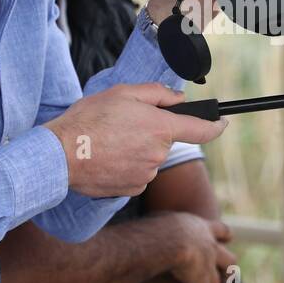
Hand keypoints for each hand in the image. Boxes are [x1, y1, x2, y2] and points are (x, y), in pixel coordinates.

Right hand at [45, 84, 227, 197]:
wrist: (61, 156)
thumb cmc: (89, 120)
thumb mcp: (123, 93)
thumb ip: (156, 94)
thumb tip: (178, 100)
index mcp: (161, 128)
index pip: (201, 130)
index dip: (215, 125)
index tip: (222, 122)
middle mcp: (158, 155)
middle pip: (165, 141)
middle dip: (150, 132)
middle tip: (122, 124)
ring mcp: (146, 175)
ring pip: (149, 158)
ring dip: (136, 150)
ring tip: (109, 141)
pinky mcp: (132, 190)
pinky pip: (137, 174)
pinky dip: (126, 166)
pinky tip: (107, 158)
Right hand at [165, 212, 236, 282]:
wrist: (166, 243)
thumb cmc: (157, 228)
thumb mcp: (165, 218)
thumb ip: (170, 223)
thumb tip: (161, 221)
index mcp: (203, 228)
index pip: (222, 230)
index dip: (225, 236)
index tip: (227, 240)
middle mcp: (211, 247)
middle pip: (230, 260)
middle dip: (227, 270)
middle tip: (223, 277)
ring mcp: (209, 267)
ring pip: (216, 282)